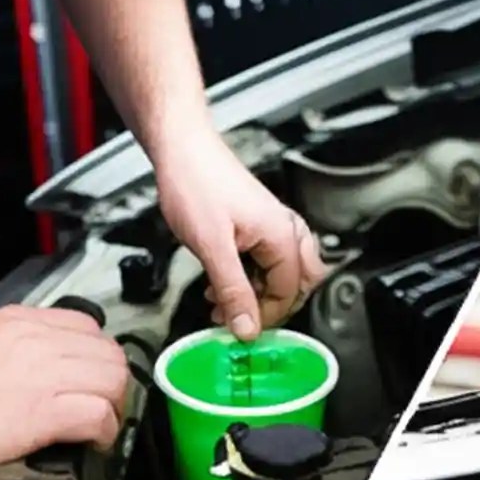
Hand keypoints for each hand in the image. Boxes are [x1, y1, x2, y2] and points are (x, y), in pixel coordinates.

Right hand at [0, 305, 128, 475]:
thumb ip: (15, 345)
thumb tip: (35, 367)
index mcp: (26, 321)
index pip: (90, 329)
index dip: (97, 358)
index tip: (90, 381)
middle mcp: (44, 341)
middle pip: (111, 354)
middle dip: (113, 384)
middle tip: (101, 408)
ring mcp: (47, 374)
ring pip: (113, 380)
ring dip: (113, 407)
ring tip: (99, 427)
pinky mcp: (45, 412)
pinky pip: (98, 416)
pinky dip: (104, 432)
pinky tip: (91, 443)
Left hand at [154, 130, 327, 340]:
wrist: (181, 149)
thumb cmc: (196, 184)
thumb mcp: (211, 247)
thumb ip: (232, 290)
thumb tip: (247, 327)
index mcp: (282, 236)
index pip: (287, 293)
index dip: (262, 317)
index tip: (237, 330)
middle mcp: (286, 229)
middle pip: (298, 283)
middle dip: (268, 306)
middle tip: (238, 318)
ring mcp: (274, 223)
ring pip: (285, 272)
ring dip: (258, 292)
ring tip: (224, 301)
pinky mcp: (259, 221)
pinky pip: (269, 257)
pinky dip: (251, 276)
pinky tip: (224, 281)